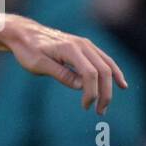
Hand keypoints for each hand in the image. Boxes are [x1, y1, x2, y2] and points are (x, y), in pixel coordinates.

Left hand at [2, 15, 127, 114]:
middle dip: (104, 93)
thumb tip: (81, 86)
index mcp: (70, 49)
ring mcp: (86, 45)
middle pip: (103, 70)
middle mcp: (82, 45)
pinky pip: (105, 60)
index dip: (91, 92)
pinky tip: (120, 83)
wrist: (25, 34)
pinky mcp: (86, 47)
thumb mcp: (38, 65)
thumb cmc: (28, 50)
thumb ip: (60, 74)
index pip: (90, 73)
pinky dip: (113, 72)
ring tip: (106, 104)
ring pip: (107, 65)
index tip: (86, 106)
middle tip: (100, 111)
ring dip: (110, 86)